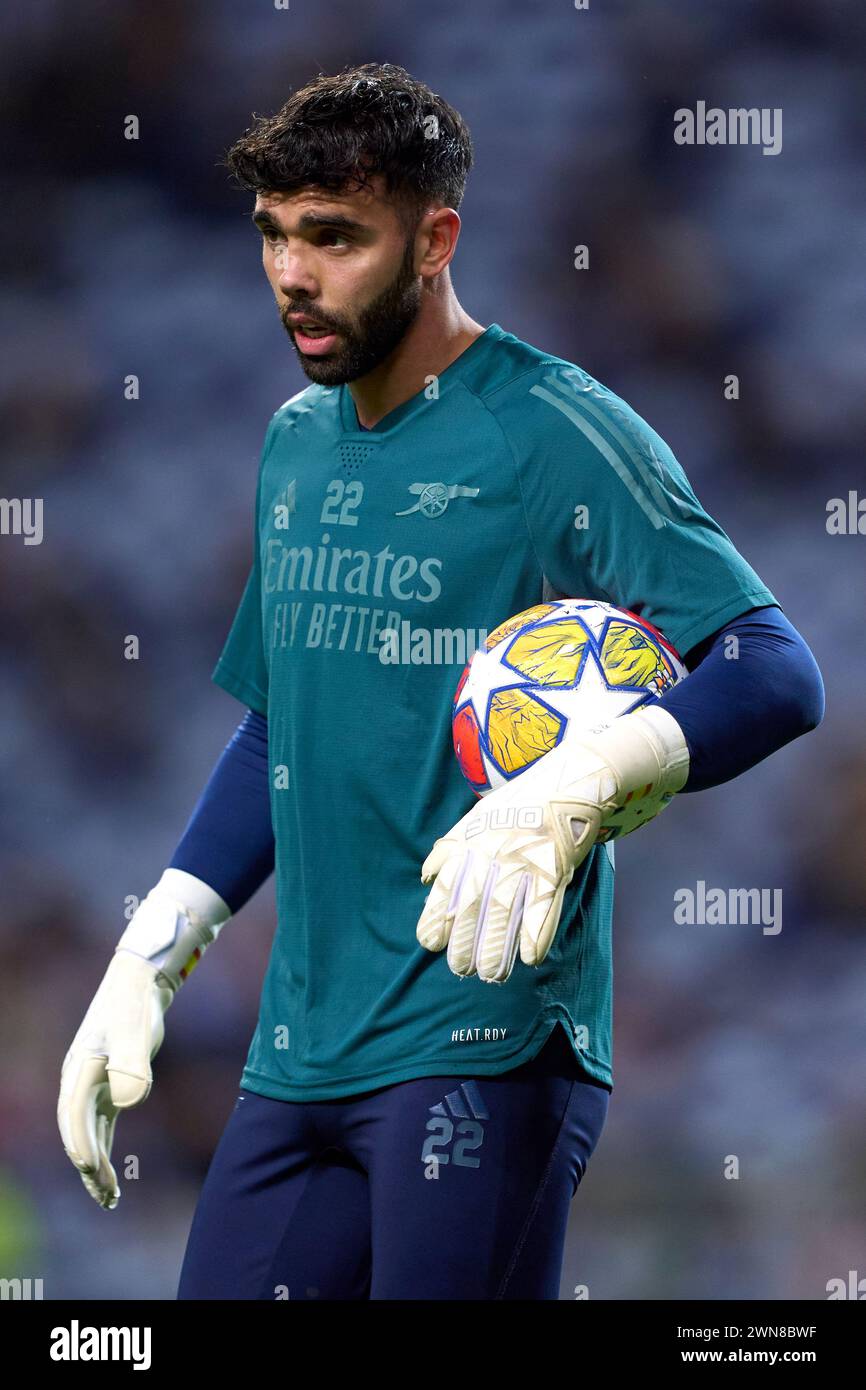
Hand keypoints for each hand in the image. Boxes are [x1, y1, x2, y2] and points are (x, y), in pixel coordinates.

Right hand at [57, 951, 172, 1209]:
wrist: (138, 986)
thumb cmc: (134, 1008)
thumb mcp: (135, 1034)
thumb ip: (132, 1067)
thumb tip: (129, 1103)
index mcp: (79, 1071)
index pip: (74, 1116)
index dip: (82, 1143)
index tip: (93, 1169)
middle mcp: (78, 1082)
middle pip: (76, 1132)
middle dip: (88, 1165)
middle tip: (105, 1195)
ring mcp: (90, 1087)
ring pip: (87, 1135)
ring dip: (95, 1166)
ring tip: (108, 1198)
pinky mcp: (107, 1088)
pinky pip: (100, 1128)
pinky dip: (104, 1151)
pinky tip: (109, 1175)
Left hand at [416, 704, 688, 982]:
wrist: (567, 779)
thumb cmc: (518, 805)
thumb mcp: (475, 818)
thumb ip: (449, 849)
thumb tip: (425, 877)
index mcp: (470, 844)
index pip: (444, 887)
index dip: (436, 918)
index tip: (431, 943)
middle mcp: (491, 854)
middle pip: (471, 906)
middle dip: (464, 943)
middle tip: (462, 970)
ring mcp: (523, 861)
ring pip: (503, 912)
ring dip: (496, 948)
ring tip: (491, 975)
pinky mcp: (555, 867)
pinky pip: (543, 906)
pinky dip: (536, 933)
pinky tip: (530, 958)